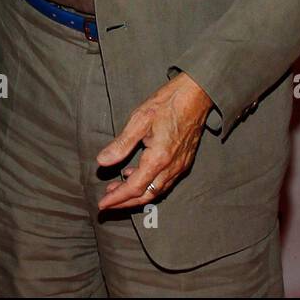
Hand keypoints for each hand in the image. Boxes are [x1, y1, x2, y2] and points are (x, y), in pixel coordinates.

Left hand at [95, 73, 211, 211]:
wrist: (196, 95)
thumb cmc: (167, 103)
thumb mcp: (139, 119)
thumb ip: (121, 144)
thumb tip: (102, 162)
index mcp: (159, 158)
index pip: (134, 188)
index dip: (117, 198)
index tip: (102, 204)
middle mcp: (172, 167)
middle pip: (146, 195)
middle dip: (125, 203)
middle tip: (107, 203)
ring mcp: (180, 166)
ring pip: (156, 191)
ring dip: (136, 195)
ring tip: (115, 189)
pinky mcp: (183, 161)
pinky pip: (164, 182)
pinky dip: (148, 185)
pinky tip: (134, 174)